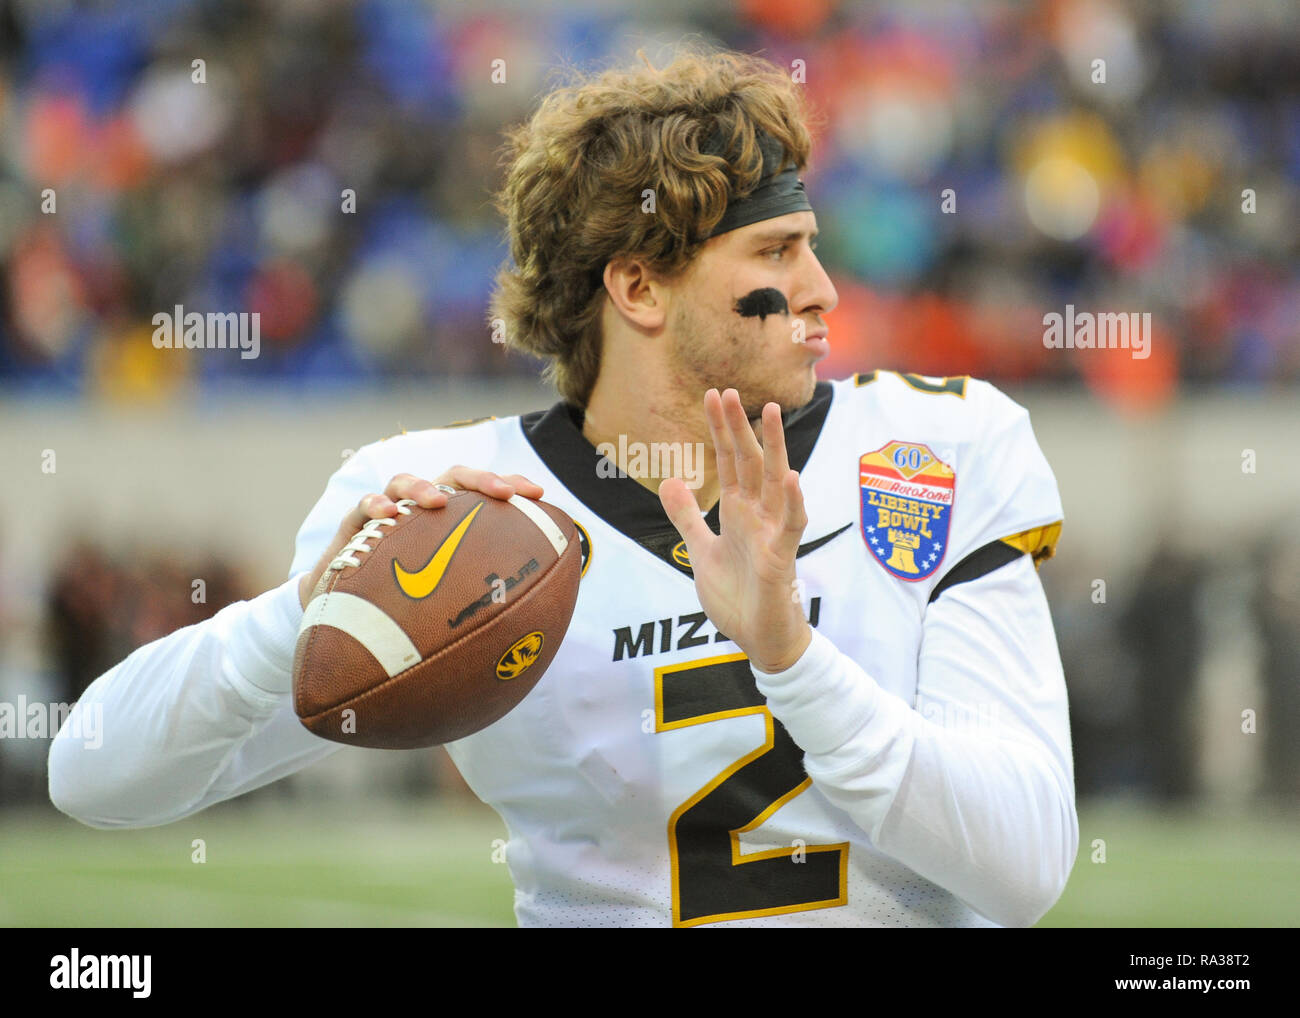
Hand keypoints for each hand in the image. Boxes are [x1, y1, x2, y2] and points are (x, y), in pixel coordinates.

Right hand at [298, 467, 542, 609]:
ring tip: (438, 500)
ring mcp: (389, 514)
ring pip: (405, 481)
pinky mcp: (356, 525)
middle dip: (481, 478)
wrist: (350, 615)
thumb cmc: (409, 608)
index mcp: (451, 520)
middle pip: (453, 478)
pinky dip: (376, 505)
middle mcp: (422, 511)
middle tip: (503, 493)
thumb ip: (480, 608)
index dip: (512, 485)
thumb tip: (529, 636)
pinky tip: (387, 514)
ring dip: (423, 486)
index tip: (539, 495)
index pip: (484, 493)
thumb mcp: (449, 605)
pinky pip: (363, 507)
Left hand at [659, 388, 811, 672]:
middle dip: (738, 427)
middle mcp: (758, 516)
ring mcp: (772, 534)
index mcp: (738, 513)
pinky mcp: (781, 559)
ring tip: (771, 413)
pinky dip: (792, 502)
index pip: (729, 462)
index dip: (720, 430)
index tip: (713, 395)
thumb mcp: (701, 552)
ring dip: (774, 448)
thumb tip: (670, 481)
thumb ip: (688, 517)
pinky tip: (791, 477)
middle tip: (728, 390)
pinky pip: (790, 526)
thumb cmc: (738, 598)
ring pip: (775, 483)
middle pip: (749, 462)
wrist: (760, 641)